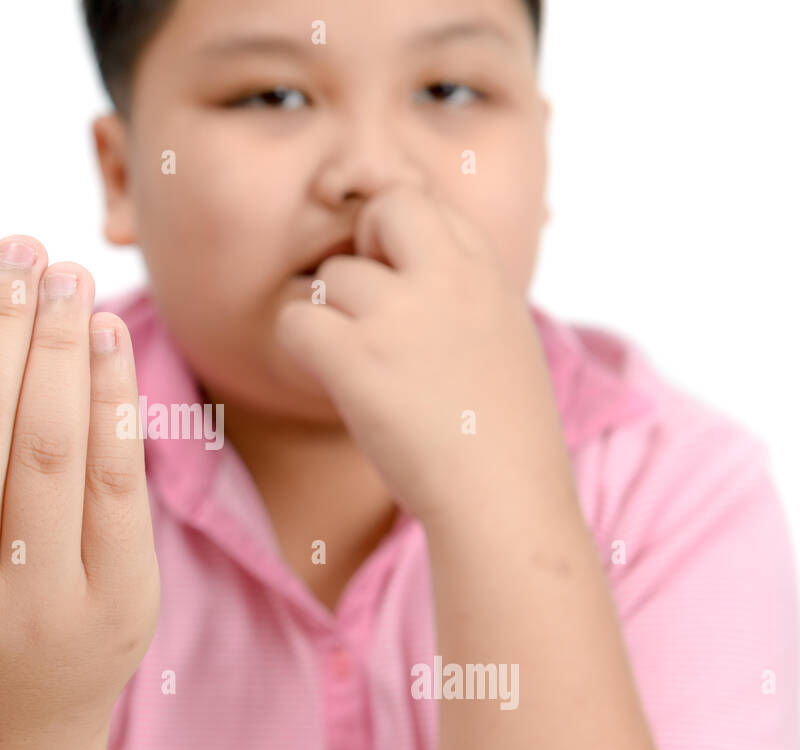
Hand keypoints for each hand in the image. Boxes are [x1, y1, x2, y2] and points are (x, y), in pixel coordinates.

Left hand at [275, 184, 575, 526]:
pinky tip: (330, 376)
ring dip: (334, 318)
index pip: (423, 202)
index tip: (400, 284)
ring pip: (331, 277)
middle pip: (381, 211)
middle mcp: (446, 277)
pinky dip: (300, 347)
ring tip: (364, 367)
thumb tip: (412, 273)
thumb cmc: (503, 432)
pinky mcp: (357, 358)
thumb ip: (462, 289)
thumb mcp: (504, 333)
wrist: (504, 496)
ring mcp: (399, 314)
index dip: (397, 237)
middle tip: (368, 309)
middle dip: (362, 250)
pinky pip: (295, 320)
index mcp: (485, 270)